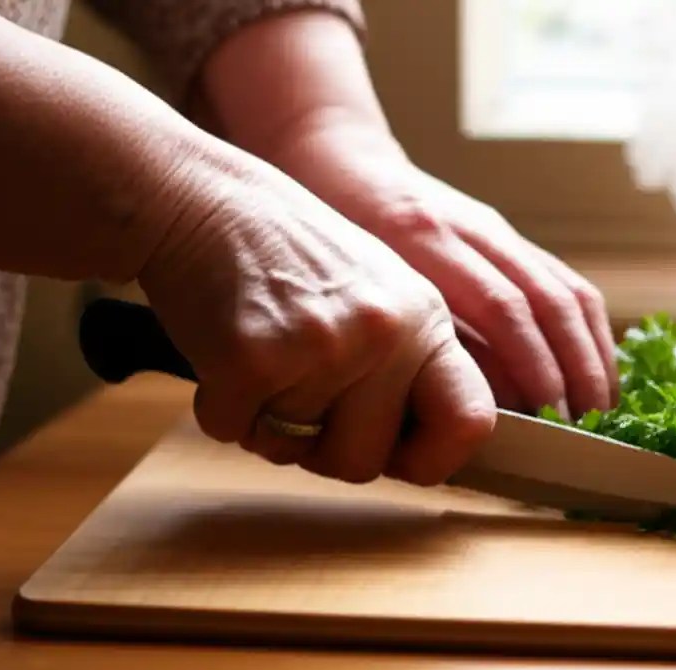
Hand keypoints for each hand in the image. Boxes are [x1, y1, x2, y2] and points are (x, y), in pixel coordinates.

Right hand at [137, 143, 496, 486]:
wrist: (204, 198)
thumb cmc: (290, 256)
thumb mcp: (383, 295)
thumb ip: (412, 367)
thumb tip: (432, 452)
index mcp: (426, 320)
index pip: (471, 421)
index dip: (434, 459)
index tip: (400, 458)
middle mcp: (386, 334)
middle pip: (365, 464)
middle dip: (323, 449)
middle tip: (297, 395)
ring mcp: (323, 346)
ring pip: (294, 453)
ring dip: (266, 422)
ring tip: (262, 354)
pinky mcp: (255, 358)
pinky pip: (235, 433)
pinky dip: (220, 408)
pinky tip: (223, 352)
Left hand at [259, 117, 619, 419]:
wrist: (338, 156)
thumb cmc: (328, 232)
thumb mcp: (355, 284)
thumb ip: (413, 334)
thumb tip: (479, 400)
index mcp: (422, 238)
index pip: (501, 306)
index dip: (533, 364)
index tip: (548, 415)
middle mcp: (471, 228)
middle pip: (546, 298)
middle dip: (575, 366)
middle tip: (585, 422)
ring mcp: (496, 228)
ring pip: (566, 288)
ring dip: (591, 351)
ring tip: (601, 404)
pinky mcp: (509, 234)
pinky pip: (564, 281)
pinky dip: (586, 330)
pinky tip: (593, 368)